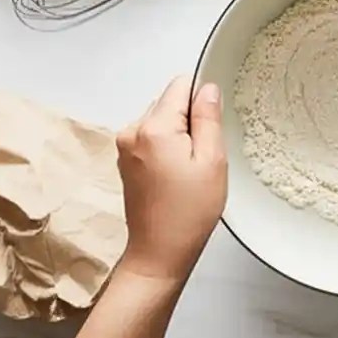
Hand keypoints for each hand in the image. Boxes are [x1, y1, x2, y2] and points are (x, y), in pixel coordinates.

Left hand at [115, 77, 226, 282]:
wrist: (159, 252)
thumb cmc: (188, 213)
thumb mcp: (212, 161)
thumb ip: (208, 118)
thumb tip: (207, 89)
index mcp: (154, 128)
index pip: (181, 85)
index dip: (202, 101)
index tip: (210, 126)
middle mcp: (132, 132)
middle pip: (169, 101)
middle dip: (189, 120)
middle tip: (201, 155)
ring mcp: (125, 147)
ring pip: (161, 119)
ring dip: (178, 135)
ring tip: (188, 169)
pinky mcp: (125, 160)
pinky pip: (151, 137)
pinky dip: (166, 148)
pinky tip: (176, 174)